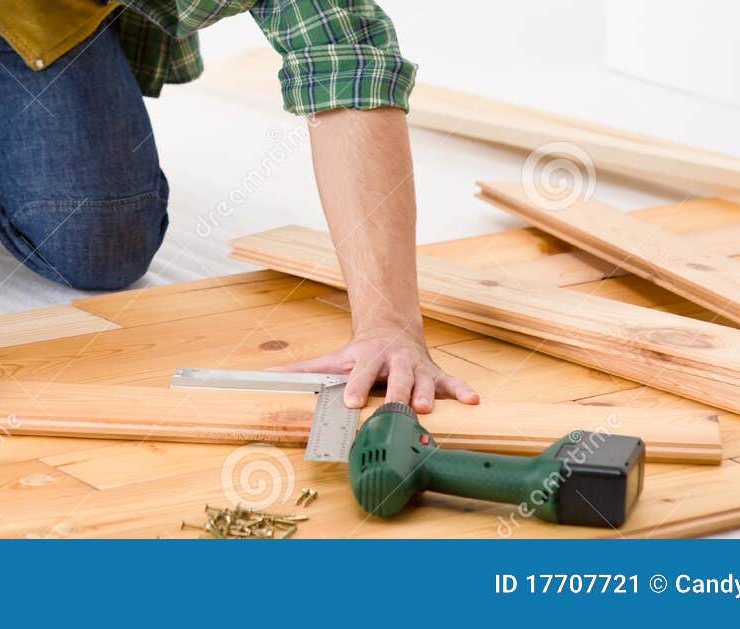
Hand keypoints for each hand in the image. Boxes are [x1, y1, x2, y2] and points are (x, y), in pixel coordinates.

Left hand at [269, 330, 479, 412]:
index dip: (355, 386)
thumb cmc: (359, 353)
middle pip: (395, 377)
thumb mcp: (332, 359)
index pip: (360, 372)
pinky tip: (473, 401)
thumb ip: (302, 370)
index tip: (349, 402)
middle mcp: (394, 362)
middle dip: (395, 393)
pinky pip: (452, 382)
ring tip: (427, 408)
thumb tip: (266, 376)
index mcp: (368, 358)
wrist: (391, 330)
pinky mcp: (435, 374)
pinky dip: (462, 390)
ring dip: (426, 394)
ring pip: (423, 381)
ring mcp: (416, 368)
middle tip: (395, 409)